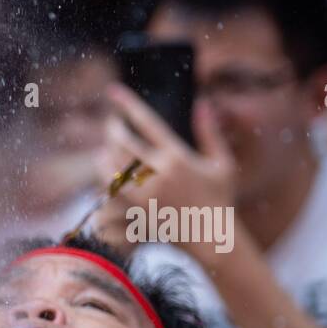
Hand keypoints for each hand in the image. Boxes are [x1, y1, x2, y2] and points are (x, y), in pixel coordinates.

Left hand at [93, 83, 237, 260]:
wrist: (210, 237)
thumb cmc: (220, 198)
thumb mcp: (221, 163)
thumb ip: (210, 132)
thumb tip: (202, 103)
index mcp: (177, 157)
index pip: (147, 122)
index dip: (127, 104)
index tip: (113, 91)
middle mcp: (157, 174)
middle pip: (122, 142)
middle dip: (112, 127)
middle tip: (111, 120)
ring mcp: (143, 193)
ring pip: (111, 165)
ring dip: (105, 151)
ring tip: (107, 145)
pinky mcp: (135, 210)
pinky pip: (110, 188)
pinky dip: (104, 174)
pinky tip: (105, 167)